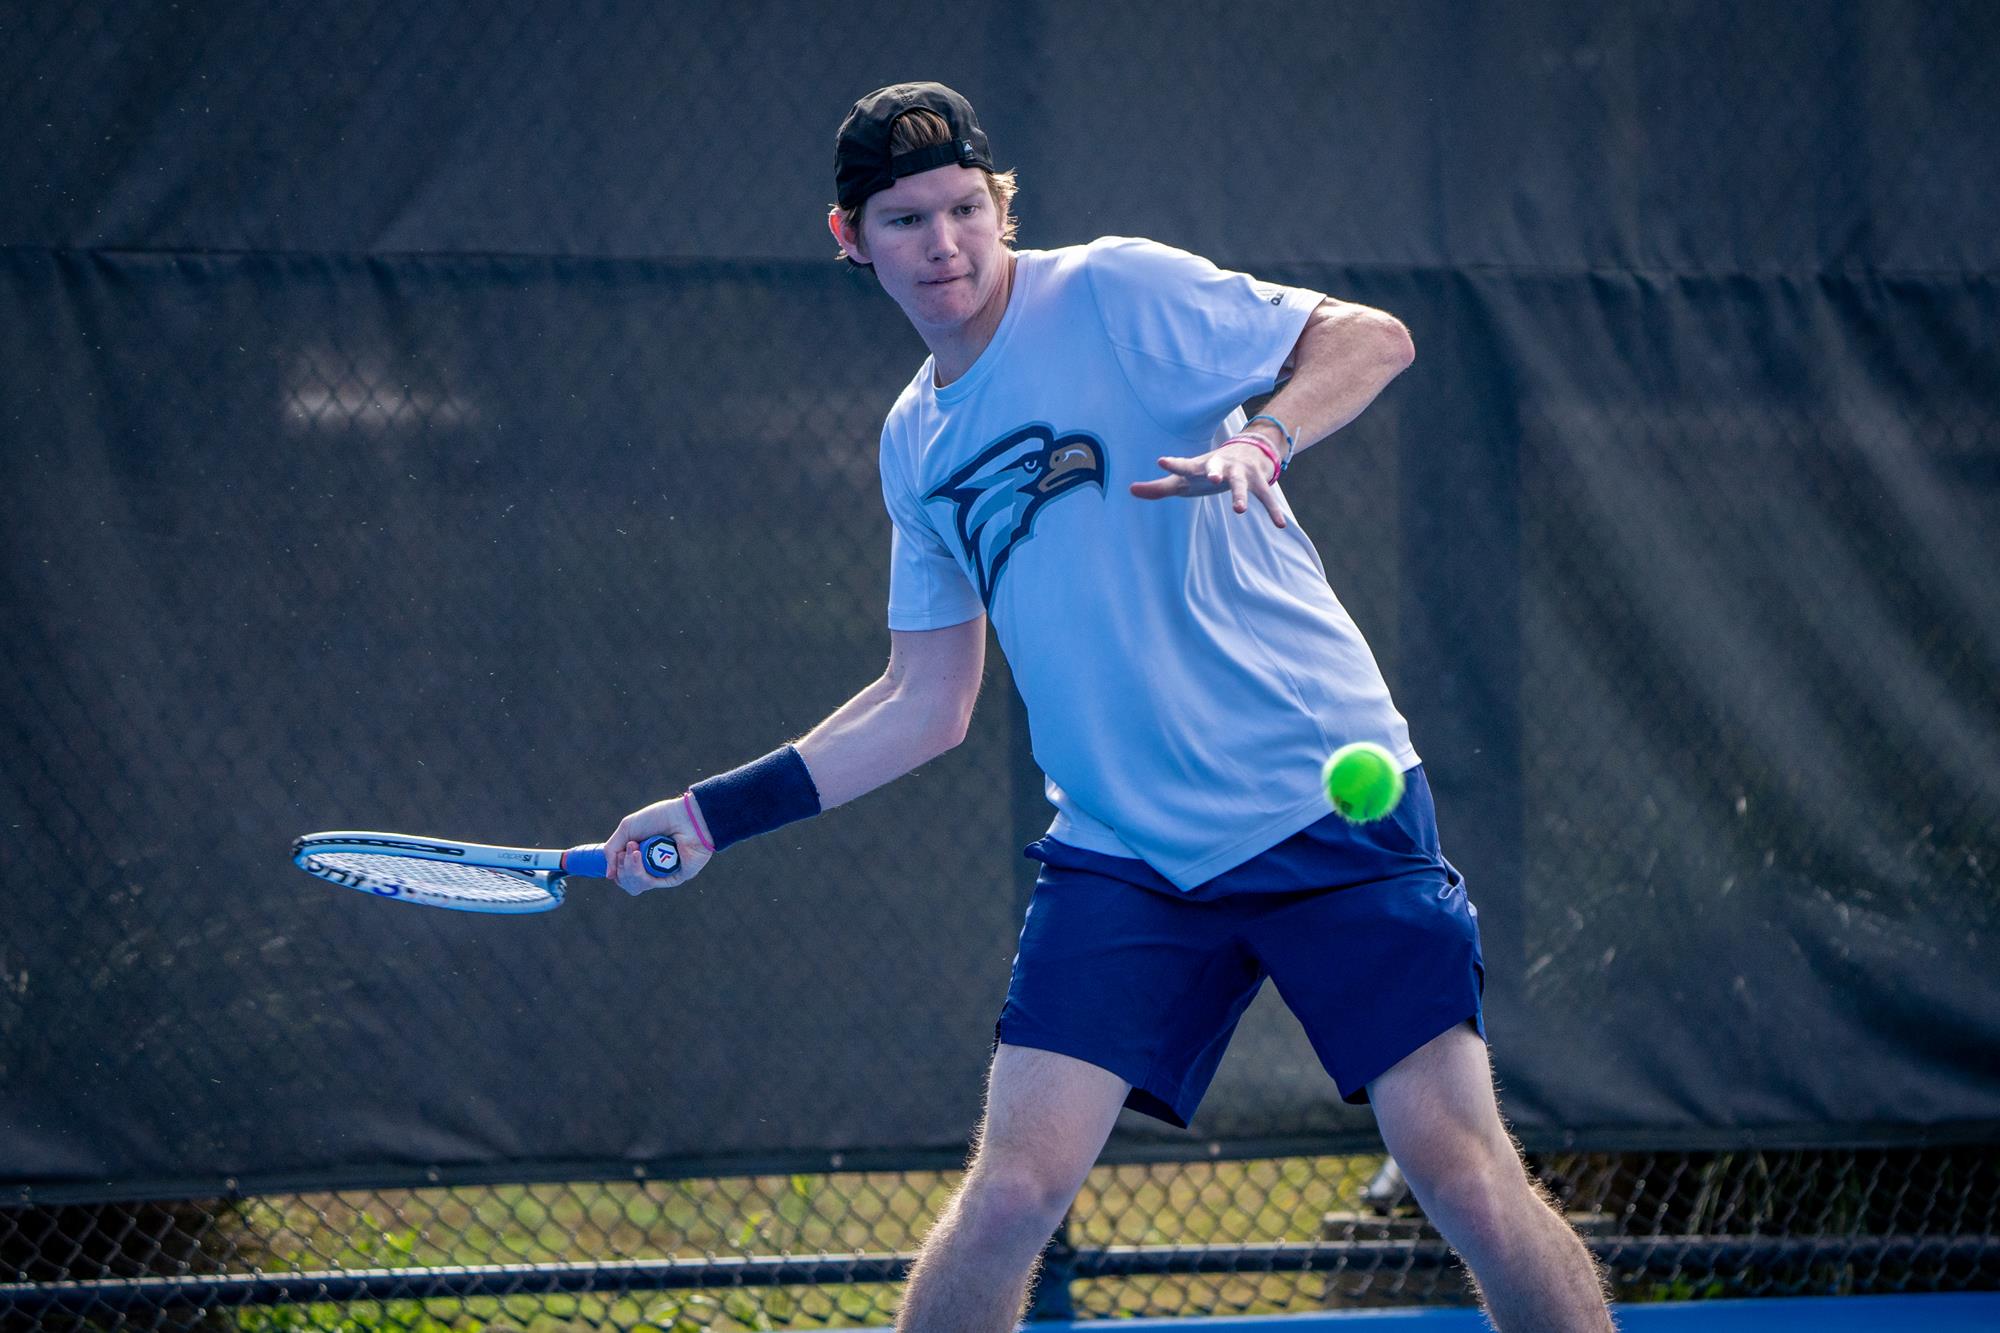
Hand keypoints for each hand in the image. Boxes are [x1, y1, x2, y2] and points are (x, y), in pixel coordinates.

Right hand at [602, 792, 714, 894]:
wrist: (684, 816)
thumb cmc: (660, 818)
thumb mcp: (627, 829)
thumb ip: (612, 850)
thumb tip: (609, 876)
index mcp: (642, 856)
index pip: (623, 874)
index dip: (617, 866)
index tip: (623, 850)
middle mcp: (652, 867)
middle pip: (627, 882)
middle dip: (622, 868)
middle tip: (630, 848)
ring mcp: (662, 874)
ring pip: (636, 886)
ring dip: (629, 869)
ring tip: (635, 851)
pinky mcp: (674, 878)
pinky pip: (650, 883)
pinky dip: (639, 870)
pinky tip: (638, 855)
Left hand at [1128, 439, 1286, 527]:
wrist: (1247, 449)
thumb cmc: (1207, 469)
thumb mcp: (1184, 479)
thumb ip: (1159, 487)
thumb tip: (1130, 490)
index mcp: (1200, 466)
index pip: (1184, 465)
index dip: (1173, 464)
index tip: (1161, 462)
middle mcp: (1221, 466)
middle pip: (1216, 467)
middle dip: (1214, 471)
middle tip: (1212, 479)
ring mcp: (1241, 473)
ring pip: (1242, 484)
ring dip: (1240, 496)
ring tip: (1239, 511)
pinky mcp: (1259, 482)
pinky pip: (1267, 498)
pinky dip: (1273, 511)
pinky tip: (1281, 525)